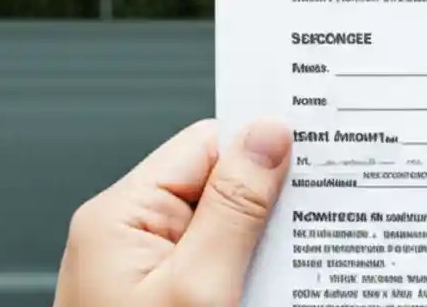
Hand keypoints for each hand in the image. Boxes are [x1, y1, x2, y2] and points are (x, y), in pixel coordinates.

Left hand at [53, 119, 291, 306]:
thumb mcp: (200, 288)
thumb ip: (236, 209)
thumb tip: (267, 135)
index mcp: (117, 215)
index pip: (205, 143)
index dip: (259, 152)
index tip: (309, 165)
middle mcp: (121, 233)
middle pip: (216, 184)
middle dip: (262, 206)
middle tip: (300, 234)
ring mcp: (139, 266)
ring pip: (220, 227)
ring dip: (256, 246)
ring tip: (275, 277)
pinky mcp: (156, 292)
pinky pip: (211, 262)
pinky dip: (242, 273)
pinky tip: (259, 290)